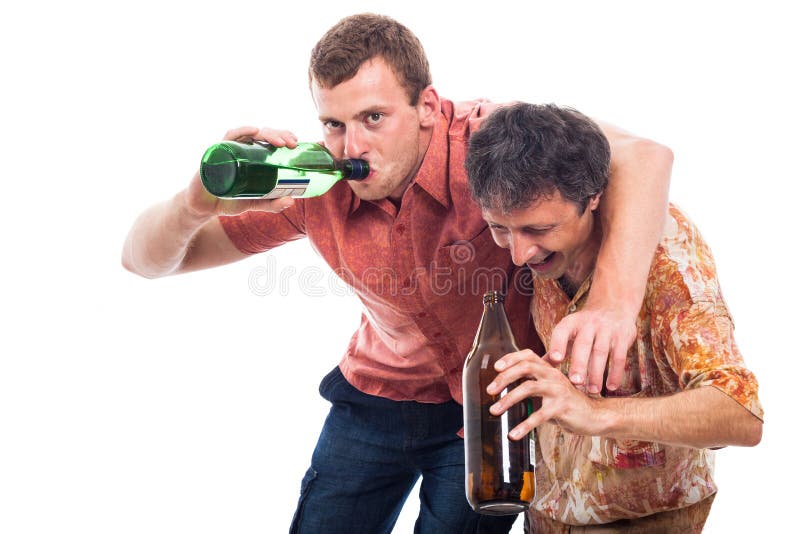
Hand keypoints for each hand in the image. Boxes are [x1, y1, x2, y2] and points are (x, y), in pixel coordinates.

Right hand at [185, 126, 300, 217]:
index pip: (269, 141)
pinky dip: (242, 131)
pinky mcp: (217, 152)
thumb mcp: (254, 202)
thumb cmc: (228, 199)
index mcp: (252, 156)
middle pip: (262, 135)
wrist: (203, 207)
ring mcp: (229, 149)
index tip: (295, 143)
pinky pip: (229, 137)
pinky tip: (253, 131)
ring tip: (279, 142)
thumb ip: (271, 203)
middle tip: (291, 144)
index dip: (283, 137)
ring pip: (249, 133)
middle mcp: (242, 149)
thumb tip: (291, 201)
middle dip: (279, 135)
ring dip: (266, 133)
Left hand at [487, 349, 602, 438]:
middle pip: (525, 367)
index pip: (528, 355)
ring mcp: (558, 390)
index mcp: (549, 369)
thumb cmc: (566, 403)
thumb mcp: (550, 388)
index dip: (511, 358)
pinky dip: (524, 425)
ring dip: (508, 399)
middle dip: (504, 377)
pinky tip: (514, 434)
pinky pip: (539, 415)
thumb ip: (532, 383)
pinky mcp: (562, 407)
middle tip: (490, 390)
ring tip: (494, 410)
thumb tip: (504, 384)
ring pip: (528, 388)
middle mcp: (553, 375)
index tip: (496, 367)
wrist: (594, 416)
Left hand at [547, 303, 636, 393]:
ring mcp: (606, 329)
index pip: (562, 332)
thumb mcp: (569, 331)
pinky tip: (611, 387)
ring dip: (597, 373)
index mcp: (571, 323)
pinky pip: (619, 356)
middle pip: (582, 344)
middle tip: (575, 383)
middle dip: (579, 364)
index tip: (555, 360)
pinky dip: (616, 373)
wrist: (613, 306)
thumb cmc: (585, 326)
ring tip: (592, 390)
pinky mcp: (623, 336)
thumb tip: (536, 367)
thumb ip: (556, 349)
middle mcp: (588, 324)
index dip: (558, 344)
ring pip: (601, 352)